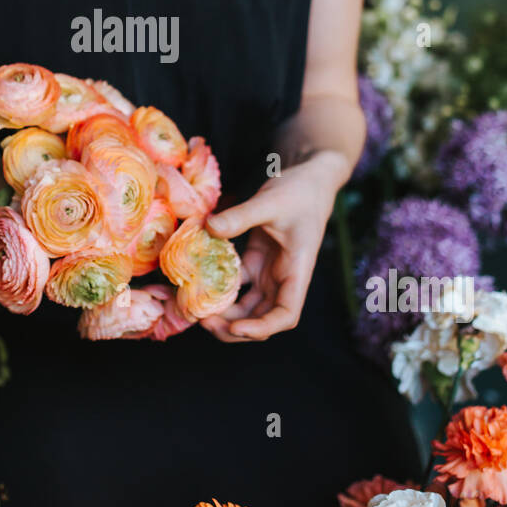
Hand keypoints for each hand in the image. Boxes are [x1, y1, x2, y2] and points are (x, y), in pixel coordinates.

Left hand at [200, 151, 347, 342]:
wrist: (309, 179)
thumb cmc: (299, 191)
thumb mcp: (270, 201)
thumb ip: (241, 217)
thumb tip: (208, 227)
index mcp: (297, 271)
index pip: (286, 315)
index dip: (262, 328)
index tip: (235, 327)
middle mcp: (285, 279)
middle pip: (262, 319)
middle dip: (234, 327)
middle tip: (203, 319)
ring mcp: (270, 273)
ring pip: (248, 307)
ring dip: (225, 313)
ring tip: (197, 308)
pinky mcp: (257, 262)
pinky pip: (238, 285)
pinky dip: (220, 288)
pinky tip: (199, 283)